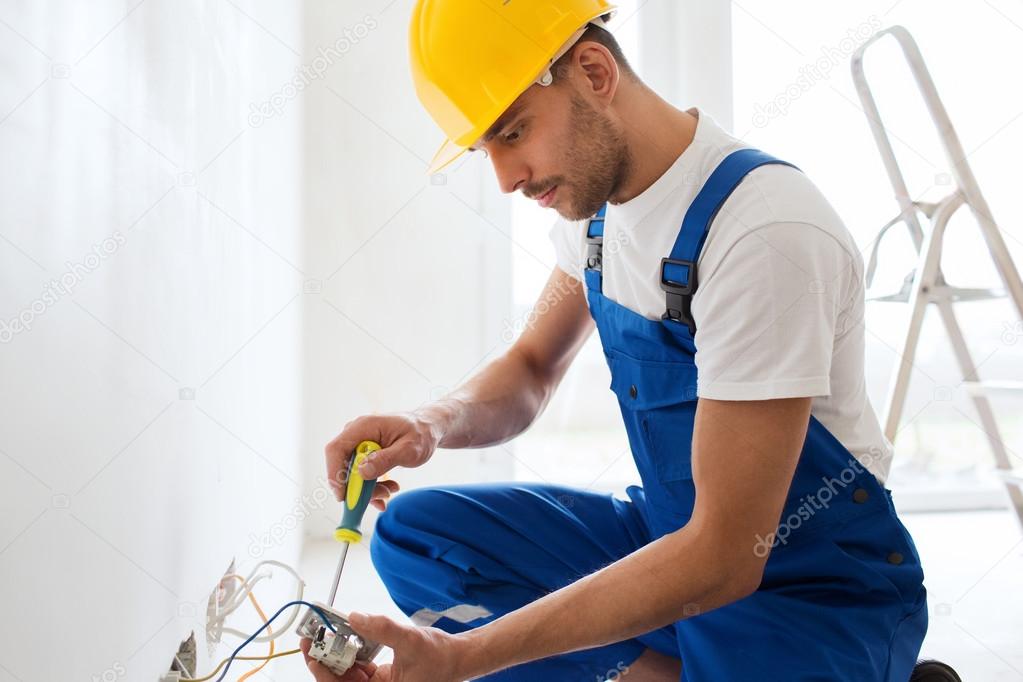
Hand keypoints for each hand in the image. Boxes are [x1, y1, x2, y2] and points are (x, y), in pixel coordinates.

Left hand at [300, 612, 465, 681]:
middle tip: (314, 636)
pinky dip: (352, 648)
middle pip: (340, 678)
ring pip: (347, 670)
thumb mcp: (410, 640)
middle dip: (325, 657)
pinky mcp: (380, 674)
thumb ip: (382, 629)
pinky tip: (347, 633)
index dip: (322, 671)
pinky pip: (359, 663)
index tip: (311, 650)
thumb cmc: (440, 657)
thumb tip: (355, 618)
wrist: (459, 657)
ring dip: (337, 651)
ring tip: (327, 631)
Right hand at [325, 413, 440, 503]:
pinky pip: (359, 475)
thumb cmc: (420, 434)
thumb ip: (385, 460)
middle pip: (342, 465)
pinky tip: (387, 490)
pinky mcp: (363, 455)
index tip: (342, 496)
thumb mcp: (409, 449)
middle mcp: (356, 434)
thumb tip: (361, 472)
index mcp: (364, 427)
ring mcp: (358, 444)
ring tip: (391, 490)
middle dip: (358, 487)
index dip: (334, 473)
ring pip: (351, 474)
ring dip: (368, 489)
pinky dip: (371, 487)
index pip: (336, 449)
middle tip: (382, 496)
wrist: (427, 429)